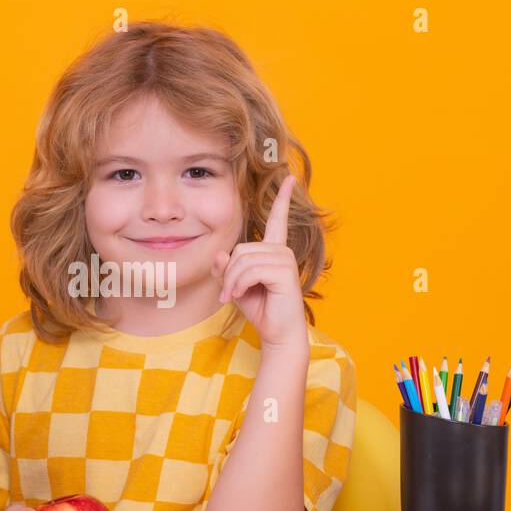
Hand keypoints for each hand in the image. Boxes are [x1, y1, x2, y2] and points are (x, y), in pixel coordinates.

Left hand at [211, 174, 308, 349]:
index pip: (278, 219)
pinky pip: (251, 270)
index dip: (283, 199)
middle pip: (241, 249)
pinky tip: (239, 295)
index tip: (291, 178)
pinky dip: (239, 284)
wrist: (277, 332)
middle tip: (227, 293)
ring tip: (232, 296)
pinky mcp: (285, 271)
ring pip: (243, 260)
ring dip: (232, 281)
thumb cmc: (260, 308)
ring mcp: (285, 260)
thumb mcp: (236, 286)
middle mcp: (282, 250)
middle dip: (229, 273)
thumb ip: (226, 269)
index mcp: (274, 250)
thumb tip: (220, 255)